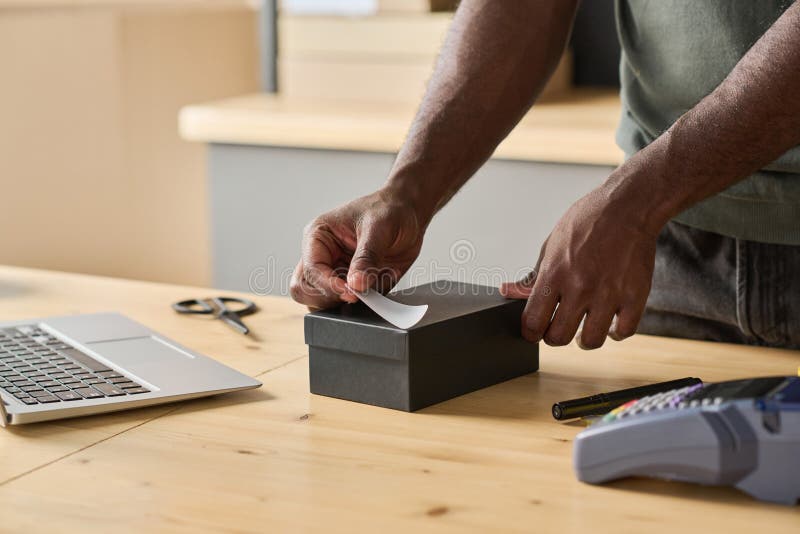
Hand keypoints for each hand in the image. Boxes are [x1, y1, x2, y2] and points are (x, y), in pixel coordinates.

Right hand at [290, 188, 425, 309]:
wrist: (409, 213)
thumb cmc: (388, 210)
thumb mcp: (379, 227)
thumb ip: (367, 257)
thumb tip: (355, 284)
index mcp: (318, 237)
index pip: (311, 270)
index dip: (329, 285)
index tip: (352, 292)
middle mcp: (322, 257)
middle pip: (304, 290)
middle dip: (328, 297)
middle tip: (356, 295)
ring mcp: (336, 273)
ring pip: (321, 302)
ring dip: (343, 303)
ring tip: (370, 289)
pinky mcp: (353, 285)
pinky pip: (349, 304)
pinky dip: (363, 304)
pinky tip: (379, 287)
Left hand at [500, 190, 657, 348]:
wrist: (628, 206)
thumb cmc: (587, 221)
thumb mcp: (551, 245)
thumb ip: (532, 276)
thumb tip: (508, 291)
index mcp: (554, 273)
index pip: (532, 321)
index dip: (530, 332)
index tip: (534, 330)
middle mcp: (580, 287)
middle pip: (558, 337)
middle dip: (553, 337)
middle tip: (558, 328)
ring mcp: (609, 293)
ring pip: (590, 341)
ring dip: (584, 339)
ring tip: (584, 328)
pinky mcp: (635, 296)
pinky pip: (623, 332)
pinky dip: (615, 331)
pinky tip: (610, 321)